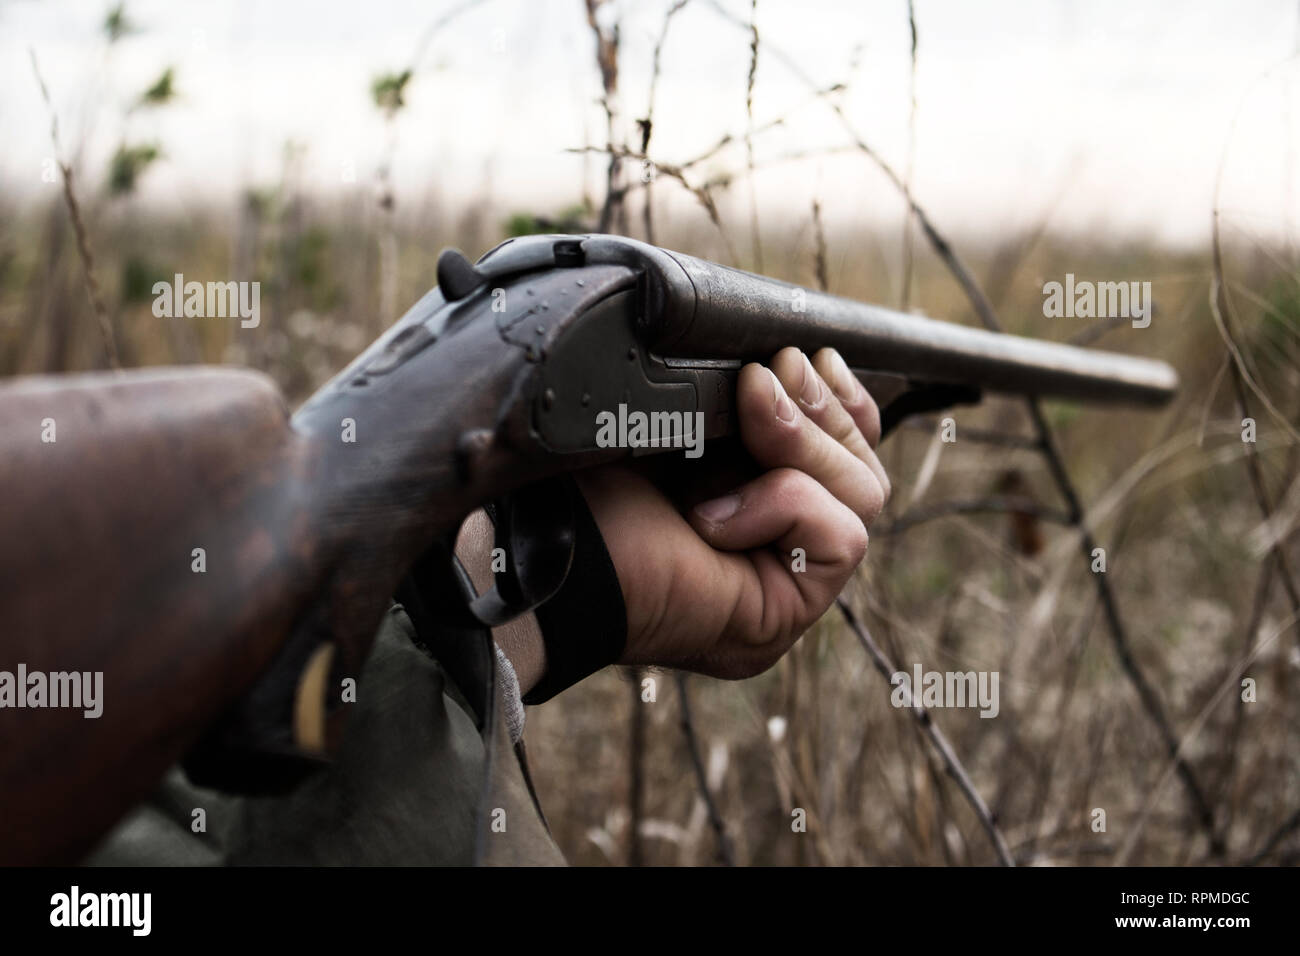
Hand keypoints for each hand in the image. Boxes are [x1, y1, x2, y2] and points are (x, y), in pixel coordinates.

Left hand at [575, 347, 889, 678]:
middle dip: (820, 412)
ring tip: (746, 412)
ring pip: (862, 498)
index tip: (817, 358)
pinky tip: (709, 509)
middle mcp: (775, 551)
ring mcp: (783, 587)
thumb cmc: (585, 481)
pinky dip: (783, 504)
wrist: (542, 544)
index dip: (844, 405)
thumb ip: (737, 397)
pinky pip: (840, 538)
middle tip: (765, 376)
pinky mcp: (783, 612)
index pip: (848, 457)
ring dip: (802, 442)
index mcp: (754, 505)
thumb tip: (791, 364)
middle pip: (862, 471)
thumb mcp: (677, 418)